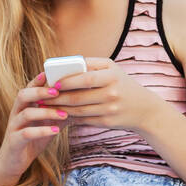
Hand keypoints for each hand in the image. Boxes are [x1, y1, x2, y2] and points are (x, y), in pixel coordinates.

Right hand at [0, 70, 65, 180]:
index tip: (51, 73)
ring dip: (45, 112)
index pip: (29, 88)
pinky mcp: (14, 141)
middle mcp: (16, 114)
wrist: (13, 162)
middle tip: (57, 91)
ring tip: (63, 114)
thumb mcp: (47, 124)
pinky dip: (41, 130)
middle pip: (23, 95)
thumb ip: (59, 113)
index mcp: (23, 107)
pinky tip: (55, 130)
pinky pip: (26, 133)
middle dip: (40, 91)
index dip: (38, 80)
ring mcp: (13, 127)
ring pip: (25, 113)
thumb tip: (82, 103)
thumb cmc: (31, 140)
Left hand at [42, 56, 165, 131]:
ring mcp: (110, 109)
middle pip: (78, 96)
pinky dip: (68, 117)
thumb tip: (62, 64)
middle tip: (41, 97)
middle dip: (57, 98)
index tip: (52, 83)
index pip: (85, 78)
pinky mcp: (107, 122)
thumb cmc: (121, 84)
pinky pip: (82, 119)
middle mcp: (113, 92)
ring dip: (58, 109)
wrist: (144, 109)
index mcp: (112, 75)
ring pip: (77, 110)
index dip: (67, 81)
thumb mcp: (111, 69)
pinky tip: (57, 114)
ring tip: (45, 106)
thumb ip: (89, 65)